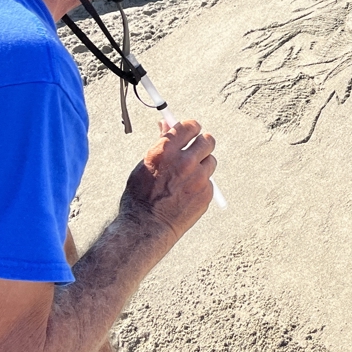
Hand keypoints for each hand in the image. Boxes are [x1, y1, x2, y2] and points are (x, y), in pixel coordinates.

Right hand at [119, 119, 215, 243]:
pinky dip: (201, 184)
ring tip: (187, 177)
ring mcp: (198, 178)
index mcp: (166, 150)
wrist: (146, 226)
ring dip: (202, 165)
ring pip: (210, 161)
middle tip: (196, 149)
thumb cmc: (140, 195)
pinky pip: (209, 181)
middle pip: (207, 140)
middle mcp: (185, 161)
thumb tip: (166, 124)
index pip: (190, 126)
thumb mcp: (145, 164)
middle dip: (202, 143)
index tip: (192, 131)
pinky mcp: (206, 193)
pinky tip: (187, 193)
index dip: (192, 128)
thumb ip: (161, 143)